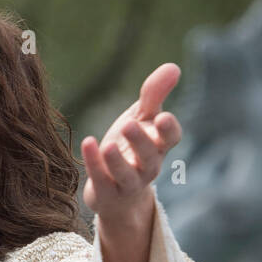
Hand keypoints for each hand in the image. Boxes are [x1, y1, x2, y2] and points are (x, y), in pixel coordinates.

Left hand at [81, 63, 182, 226]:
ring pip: (126, 175)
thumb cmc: (132, 148)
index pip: (170, 139)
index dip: (168, 130)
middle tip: (129, 125)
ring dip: (117, 161)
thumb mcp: (142, 119)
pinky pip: (101, 180)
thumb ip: (154, 95)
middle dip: (141, 142)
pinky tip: (87, 143)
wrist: (117, 194)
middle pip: (149, 157)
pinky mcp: (106, 193)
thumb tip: (174, 66)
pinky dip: (94, 164)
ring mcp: (127, 183)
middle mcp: (147, 166)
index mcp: (158, 146)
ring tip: (108, 144)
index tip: (163, 117)